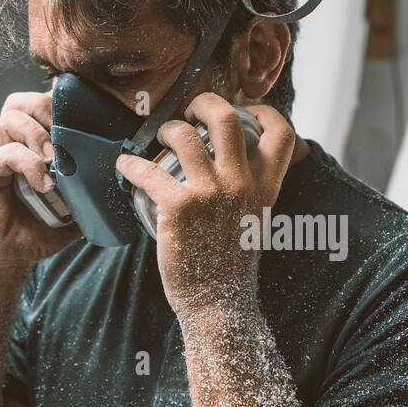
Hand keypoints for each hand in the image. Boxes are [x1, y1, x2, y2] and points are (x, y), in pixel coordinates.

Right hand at [0, 91, 82, 268]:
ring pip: (10, 119)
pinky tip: (44, 183)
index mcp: (28, 147)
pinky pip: (5, 154)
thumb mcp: (72, 209)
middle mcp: (8, 145)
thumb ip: (89, 191)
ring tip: (54, 158)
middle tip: (67, 134)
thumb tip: (124, 184)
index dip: (59, 106)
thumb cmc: (36, 231)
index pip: (38, 107)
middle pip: (21, 103)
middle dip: (46, 110)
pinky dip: (29, 164)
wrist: (8, 259)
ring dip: (38, 134)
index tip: (84, 120)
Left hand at [115, 93, 295, 316]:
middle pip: (226, 118)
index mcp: (265, 188)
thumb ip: (249, 192)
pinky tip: (125, 166)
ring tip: (160, 138)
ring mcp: (210, 193)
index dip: (264, 112)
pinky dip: (131, 165)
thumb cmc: (230, 265)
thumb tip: (233, 168)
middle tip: (191, 111)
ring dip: (167, 130)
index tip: (245, 109)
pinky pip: (148, 171)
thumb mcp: (254, 221)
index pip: (282, 134)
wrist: (218, 304)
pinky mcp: (179, 206)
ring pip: (184, 135)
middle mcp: (241, 184)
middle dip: (204, 103)